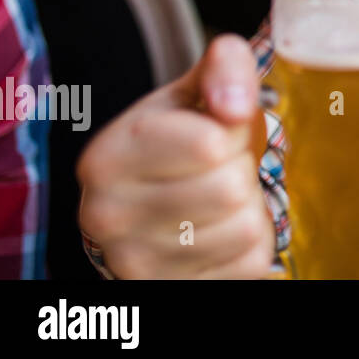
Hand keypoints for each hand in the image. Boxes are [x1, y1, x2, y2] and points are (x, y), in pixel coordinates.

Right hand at [76, 34, 274, 277]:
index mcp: (107, 157)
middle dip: (242, 171)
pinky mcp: (168, 290)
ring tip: (220, 200)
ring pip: (245, 229)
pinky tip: (222, 232)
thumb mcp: (194, 91)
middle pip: (230, 189)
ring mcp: (134, 263)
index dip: (233, 132)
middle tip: (222, 169)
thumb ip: (224, 67)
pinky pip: (250, 265)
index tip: (217, 132)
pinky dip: (251, 247)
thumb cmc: (180, 139)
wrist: (150, 206)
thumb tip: (235, 104)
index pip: (211, 144)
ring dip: (250, 210)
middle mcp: (107, 216)